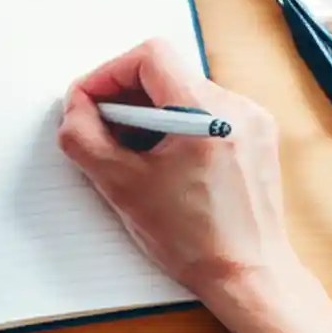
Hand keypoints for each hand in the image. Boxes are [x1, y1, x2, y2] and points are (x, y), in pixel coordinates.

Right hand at [57, 39, 295, 299]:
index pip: (149, 57)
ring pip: (182, 93)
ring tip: (135, 156)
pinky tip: (164, 164)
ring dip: (148, 115)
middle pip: (164, 73)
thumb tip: (75, 109)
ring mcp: (251, 120)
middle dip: (125, 99)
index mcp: (207, 113)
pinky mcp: (256, 137)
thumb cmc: (194, 241)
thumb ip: (84, 138)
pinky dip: (176, 127)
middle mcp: (236, 107)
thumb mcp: (121, 187)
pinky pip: (205, 113)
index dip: (109, 74)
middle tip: (104, 135)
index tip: (89, 104)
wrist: (248, 275)